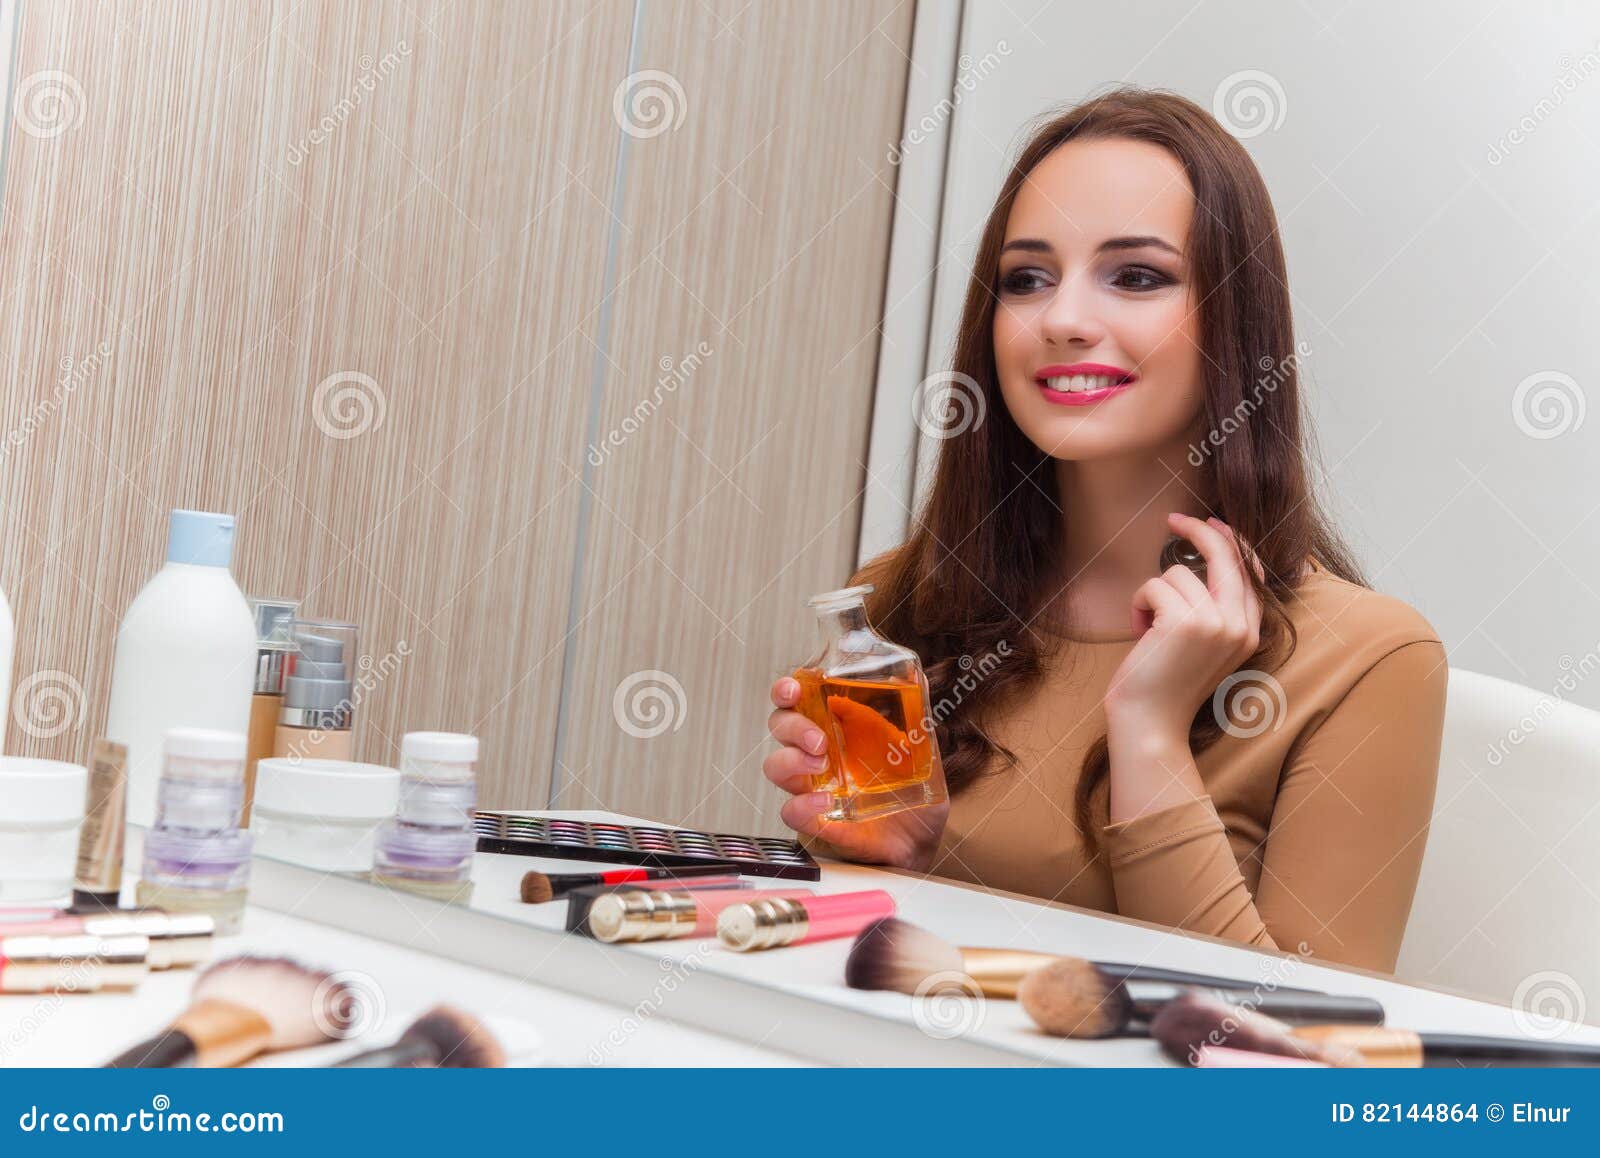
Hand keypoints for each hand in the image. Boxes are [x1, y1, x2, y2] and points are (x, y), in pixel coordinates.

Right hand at [763, 676, 948, 871]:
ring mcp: (814, 788)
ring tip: (822, 766)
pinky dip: (801, 805)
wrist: (923, 838)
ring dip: (792, 761)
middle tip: (820, 740)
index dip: (787, 690)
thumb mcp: (920, 749)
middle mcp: (819, 756)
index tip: (795, 688)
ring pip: (776, 767)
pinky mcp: (819, 822)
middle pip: (780, 727)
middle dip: (793, 726)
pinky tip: (825, 802)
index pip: (799, 702)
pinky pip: (791, 812)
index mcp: (837, 730)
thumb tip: (909, 675)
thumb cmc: (914, 791)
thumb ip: (913, 715)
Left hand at [1103, 513, 1265, 741]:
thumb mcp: (1204, 646)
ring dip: (1153, 595)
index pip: (1249, 571)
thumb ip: (1214, 611)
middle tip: (1174, 520)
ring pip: (1177, 574)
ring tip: (1148, 628)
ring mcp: (1215, 623)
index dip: (1229, 541)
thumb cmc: (1167, 685)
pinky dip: (1138, 604)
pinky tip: (1139, 631)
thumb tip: (1204, 559)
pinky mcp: (1185, 622)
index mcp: (1249, 632)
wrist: (1150, 724)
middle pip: (1226, 555)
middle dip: (1199, 531)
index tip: (1209, 524)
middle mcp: (1239, 626)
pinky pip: (1153, 586)